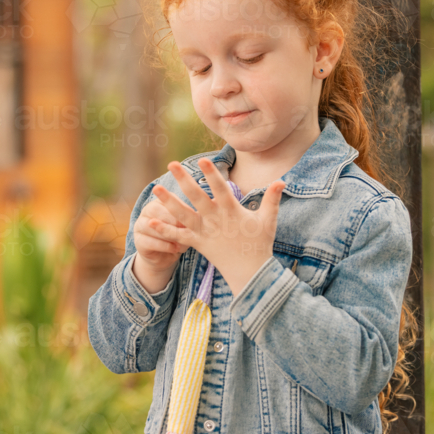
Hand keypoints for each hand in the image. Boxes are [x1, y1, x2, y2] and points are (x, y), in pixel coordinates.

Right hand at [131, 197, 190, 292]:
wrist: (166, 256)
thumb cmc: (179, 236)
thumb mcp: (185, 226)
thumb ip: (188, 219)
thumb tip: (198, 216)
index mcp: (160, 202)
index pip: (165, 199)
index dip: (177, 207)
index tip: (190, 215)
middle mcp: (147, 211)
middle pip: (153, 209)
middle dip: (169, 219)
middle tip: (182, 227)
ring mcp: (140, 225)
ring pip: (149, 225)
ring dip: (166, 234)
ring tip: (180, 241)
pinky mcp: (138, 241)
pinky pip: (148, 241)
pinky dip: (164, 246)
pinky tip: (175, 249)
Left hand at [149, 157, 286, 296]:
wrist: (250, 273)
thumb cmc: (260, 244)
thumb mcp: (268, 220)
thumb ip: (272, 199)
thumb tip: (281, 180)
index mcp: (232, 211)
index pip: (221, 189)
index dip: (212, 174)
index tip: (203, 159)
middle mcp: (216, 220)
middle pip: (197, 197)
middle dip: (184, 180)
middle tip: (171, 164)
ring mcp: (205, 232)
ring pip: (183, 215)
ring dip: (168, 201)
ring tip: (156, 188)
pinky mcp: (198, 244)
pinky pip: (179, 237)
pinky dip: (165, 230)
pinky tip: (151, 220)